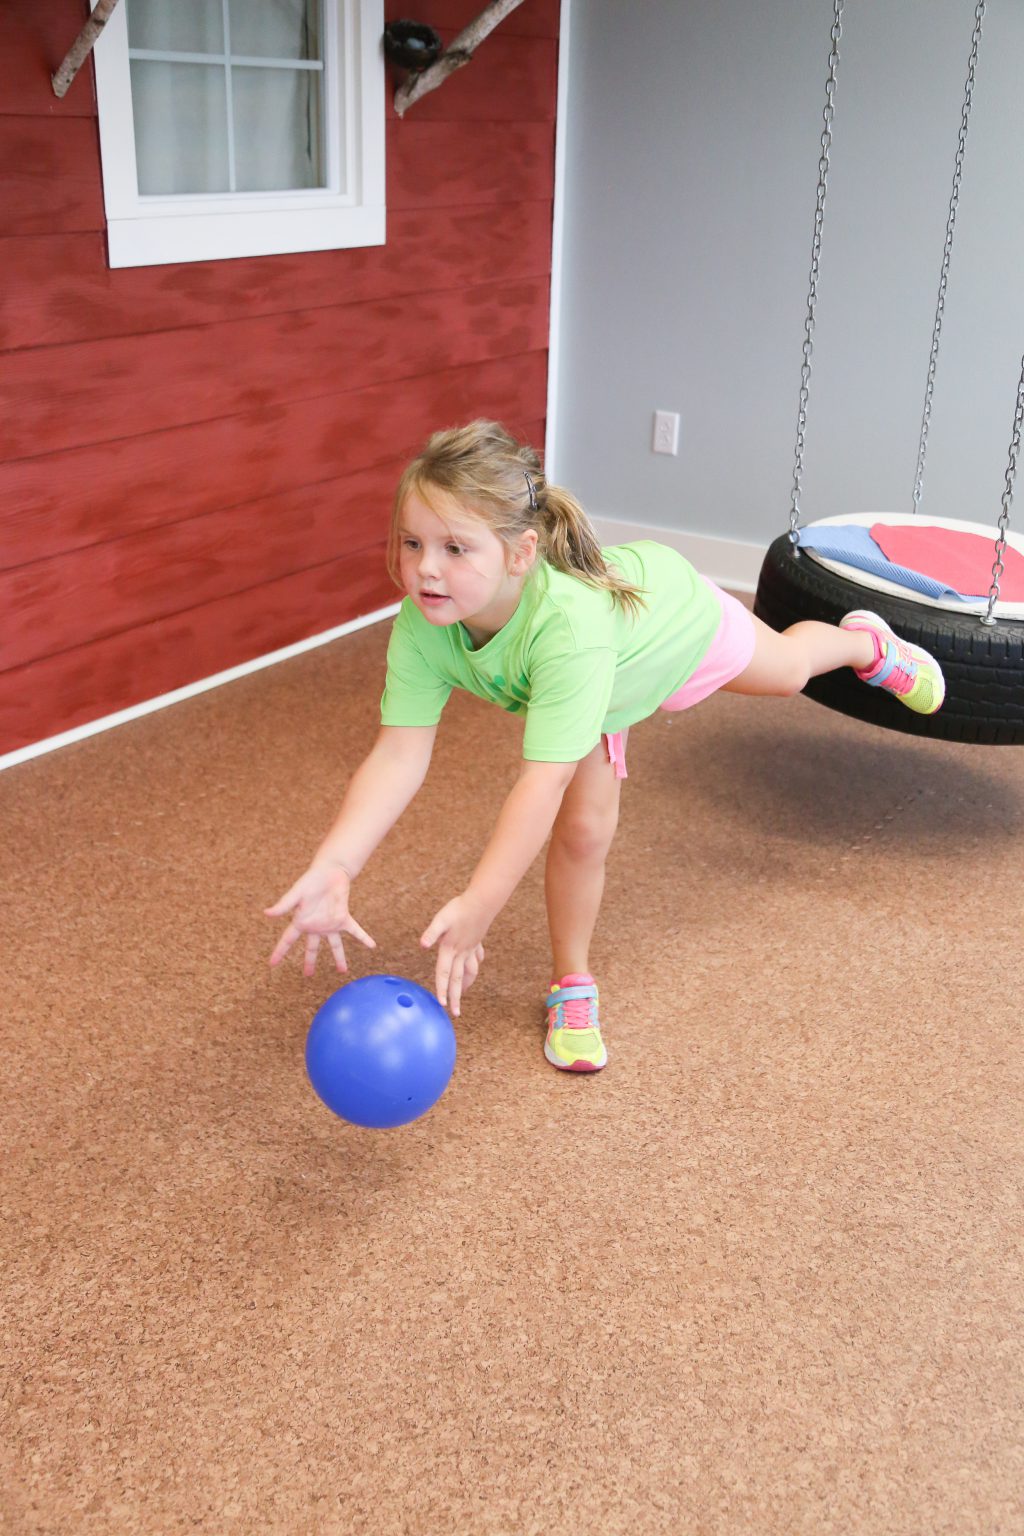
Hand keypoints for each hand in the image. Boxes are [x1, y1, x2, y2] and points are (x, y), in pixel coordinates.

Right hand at [264, 863, 375, 977]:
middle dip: (310, 962)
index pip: (288, 940)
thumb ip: (284, 905)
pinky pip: (355, 931)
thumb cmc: (311, 880)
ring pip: (335, 945)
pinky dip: (363, 938)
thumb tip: (266, 913)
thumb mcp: (296, 893)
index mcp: (301, 921)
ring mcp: (330, 923)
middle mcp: (316, 926)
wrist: (330, 870)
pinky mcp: (343, 917)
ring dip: (339, 958)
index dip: (280, 952)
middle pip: (312, 948)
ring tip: (343, 971)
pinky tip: (371, 946)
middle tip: (308, 975)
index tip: (272, 964)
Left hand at [420, 891, 489, 1015]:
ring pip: (470, 971)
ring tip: (465, 992)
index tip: (442, 1005)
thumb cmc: (459, 909)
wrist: (482, 901)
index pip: (444, 974)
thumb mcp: (441, 919)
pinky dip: (475, 964)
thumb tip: (422, 945)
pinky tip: (475, 965)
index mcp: (450, 949)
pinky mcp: (476, 941)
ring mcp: (471, 948)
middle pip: (458, 979)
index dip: (442, 989)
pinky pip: (476, 957)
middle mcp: (461, 952)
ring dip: (466, 983)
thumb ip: (431, 933)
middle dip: (456, 997)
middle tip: (456, 1014)